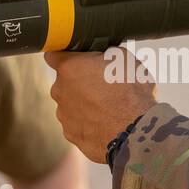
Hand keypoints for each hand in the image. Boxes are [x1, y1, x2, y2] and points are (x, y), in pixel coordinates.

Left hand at [44, 48, 156, 163]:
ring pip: (70, 104)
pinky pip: (78, 124)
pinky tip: (107, 123)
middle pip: (64, 82)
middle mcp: (60, 91)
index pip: (53, 55)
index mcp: (69, 67)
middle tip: (104, 85)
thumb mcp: (123, 58)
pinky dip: (89, 123)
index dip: (66, 55)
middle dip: (80, 82)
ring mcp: (64, 115)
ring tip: (109, 108)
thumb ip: (102, 53)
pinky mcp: (72, 134)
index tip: (79, 59)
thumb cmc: (131, 92)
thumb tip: (100, 55)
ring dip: (84, 104)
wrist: (135, 132)